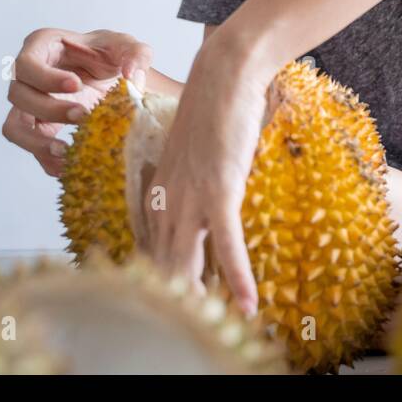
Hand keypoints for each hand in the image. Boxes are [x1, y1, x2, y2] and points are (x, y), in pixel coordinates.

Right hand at [2, 28, 153, 176]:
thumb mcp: (127, 46)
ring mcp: (28, 103)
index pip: (28, 62)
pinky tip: (69, 165)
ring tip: (68, 150)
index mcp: (42, 46)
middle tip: (82, 115)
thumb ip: (136, 54)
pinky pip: (29, 147)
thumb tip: (131, 74)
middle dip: (49, 109)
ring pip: (14, 127)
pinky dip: (45, 159)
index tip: (77, 85)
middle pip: (18, 94)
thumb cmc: (109, 53)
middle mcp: (27, 75)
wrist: (109, 74)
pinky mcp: (36, 127)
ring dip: (37, 142)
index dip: (46, 77)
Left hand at [147, 39, 270, 312]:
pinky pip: (227, 245)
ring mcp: (191, 198)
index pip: (155, 247)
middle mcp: (168, 200)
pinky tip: (246, 304)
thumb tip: (214, 187)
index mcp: (160, 191)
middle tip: (190, 326)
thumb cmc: (215, 105)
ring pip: (189, 262)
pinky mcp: (218, 191)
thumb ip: (199, 174)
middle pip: (165, 263)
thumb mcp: (198, 148)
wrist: (224, 74)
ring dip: (203, 299)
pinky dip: (237, 277)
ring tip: (214, 326)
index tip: (174, 303)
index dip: (163, 279)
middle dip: (177, 299)